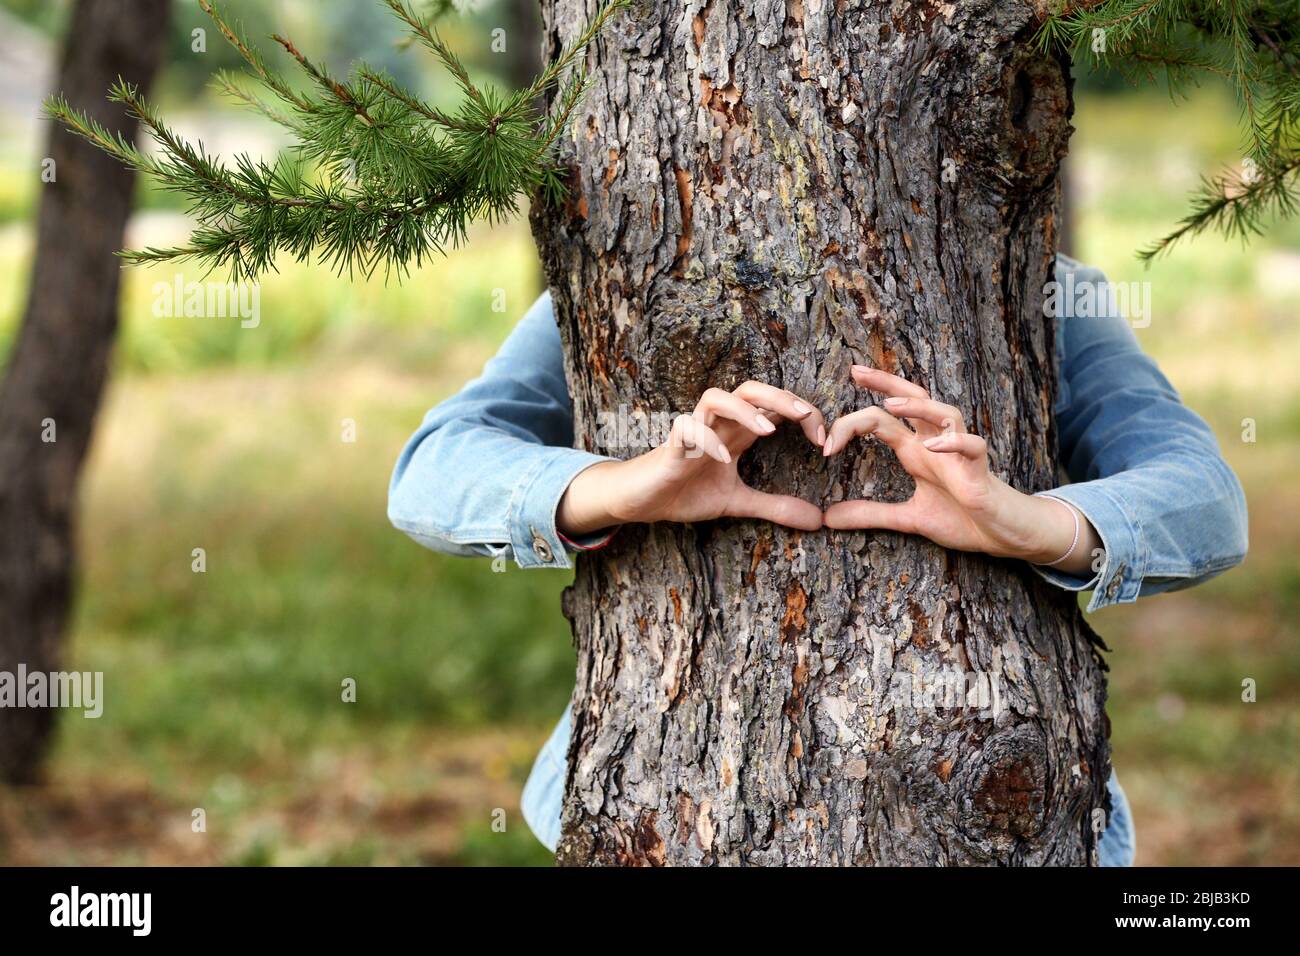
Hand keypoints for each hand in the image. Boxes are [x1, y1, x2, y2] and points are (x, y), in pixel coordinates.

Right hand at [558, 381, 826, 534]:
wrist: (642, 501)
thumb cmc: (686, 491)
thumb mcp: (737, 502)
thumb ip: (775, 506)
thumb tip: (817, 521)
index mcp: (736, 432)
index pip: (774, 407)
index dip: (802, 416)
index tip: (824, 441)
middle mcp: (717, 424)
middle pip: (750, 390)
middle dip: (780, 398)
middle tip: (807, 416)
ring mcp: (693, 431)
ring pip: (716, 397)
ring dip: (743, 409)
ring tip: (767, 430)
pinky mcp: (671, 445)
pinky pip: (686, 428)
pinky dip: (706, 438)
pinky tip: (723, 459)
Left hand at [822, 364, 1100, 574]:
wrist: (1002, 535)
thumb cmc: (962, 519)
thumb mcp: (907, 519)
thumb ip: (869, 514)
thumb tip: (827, 518)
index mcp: (916, 451)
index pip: (883, 420)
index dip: (852, 423)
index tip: (823, 441)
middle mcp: (936, 444)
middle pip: (913, 399)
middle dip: (886, 382)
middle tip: (855, 371)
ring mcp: (959, 454)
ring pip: (944, 412)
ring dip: (918, 405)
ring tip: (890, 403)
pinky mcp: (980, 471)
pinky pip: (972, 446)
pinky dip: (954, 443)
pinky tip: (934, 446)